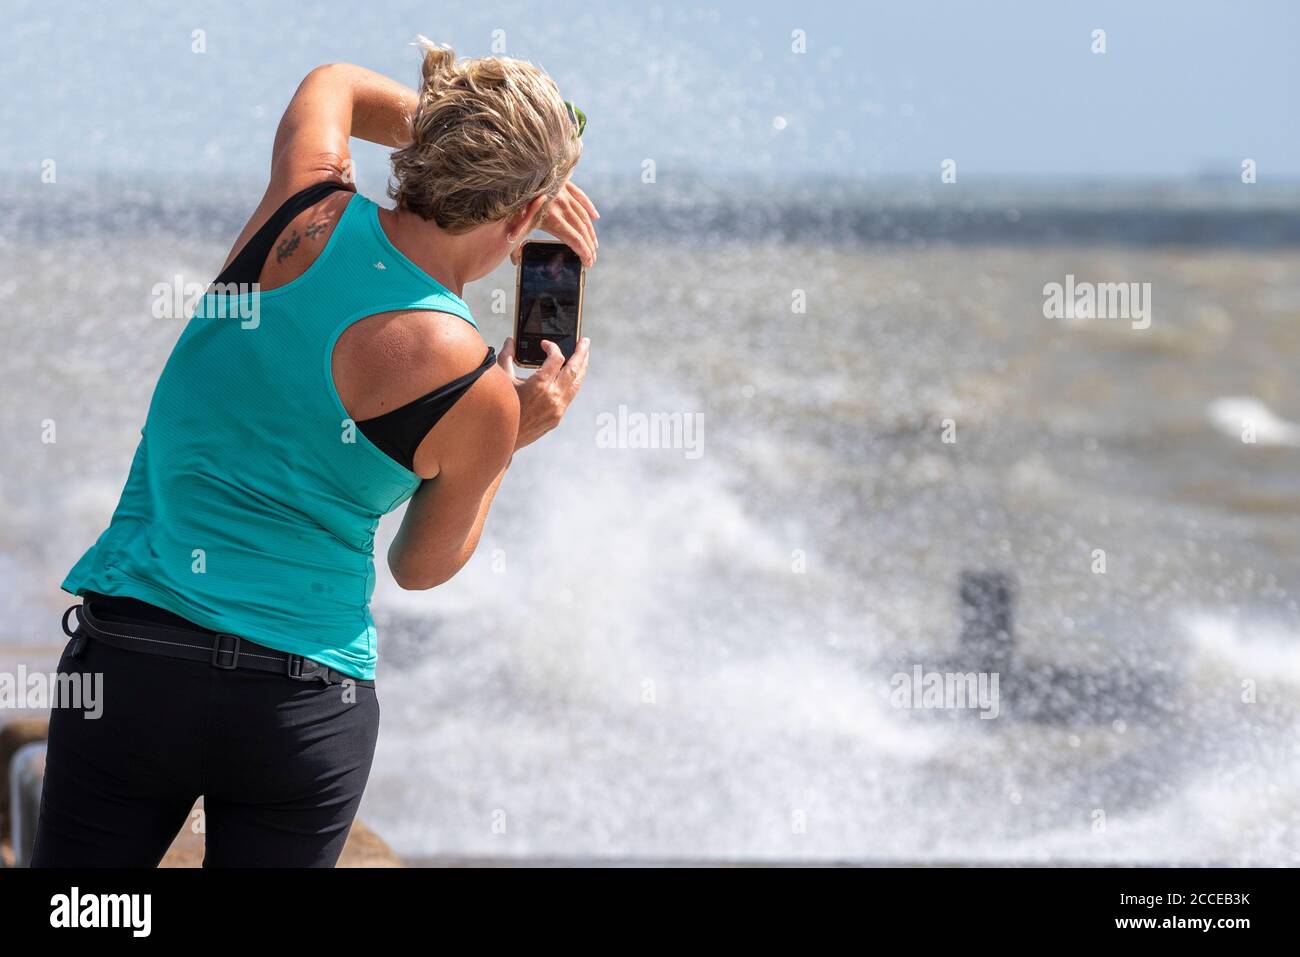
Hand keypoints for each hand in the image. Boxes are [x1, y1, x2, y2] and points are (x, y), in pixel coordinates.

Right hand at [499, 336, 589, 450]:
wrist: (504, 438)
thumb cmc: (502, 408)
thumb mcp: (503, 381)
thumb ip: (507, 357)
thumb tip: (510, 341)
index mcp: (540, 385)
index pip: (557, 358)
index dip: (552, 347)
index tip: (545, 345)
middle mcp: (553, 396)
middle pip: (575, 369)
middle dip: (581, 352)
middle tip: (584, 341)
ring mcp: (558, 407)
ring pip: (577, 383)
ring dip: (582, 367)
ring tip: (584, 355)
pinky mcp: (558, 416)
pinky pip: (571, 395)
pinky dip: (574, 382)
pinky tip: (574, 375)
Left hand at [511, 180, 599, 267]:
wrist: (513, 171)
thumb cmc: (509, 200)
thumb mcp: (510, 224)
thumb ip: (513, 243)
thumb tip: (517, 262)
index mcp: (551, 217)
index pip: (574, 239)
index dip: (584, 252)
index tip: (588, 262)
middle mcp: (561, 205)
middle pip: (581, 229)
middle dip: (589, 246)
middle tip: (592, 258)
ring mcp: (564, 193)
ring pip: (583, 214)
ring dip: (590, 231)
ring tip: (593, 244)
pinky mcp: (563, 182)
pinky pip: (581, 196)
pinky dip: (589, 208)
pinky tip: (594, 218)